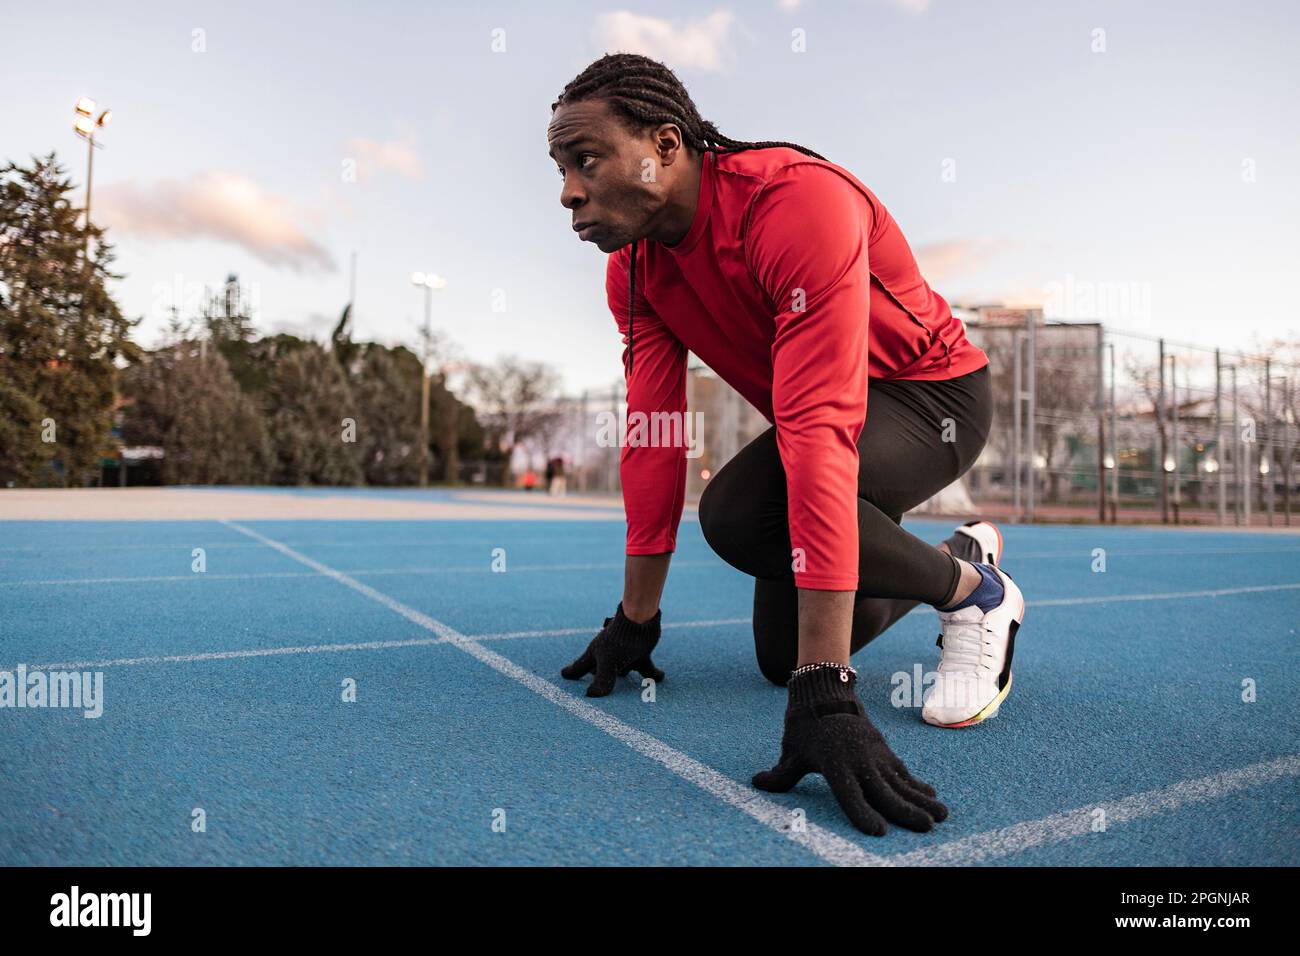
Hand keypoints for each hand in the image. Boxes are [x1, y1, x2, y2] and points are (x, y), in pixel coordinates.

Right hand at [561, 602, 664, 696]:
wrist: (640, 620)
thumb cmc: (620, 640)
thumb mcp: (608, 663)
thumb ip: (602, 681)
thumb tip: (591, 696)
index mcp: (596, 654)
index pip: (580, 666)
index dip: (573, 672)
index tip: (564, 675)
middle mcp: (609, 654)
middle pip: (600, 668)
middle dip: (597, 675)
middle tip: (591, 680)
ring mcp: (625, 653)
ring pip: (623, 668)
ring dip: (624, 674)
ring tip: (625, 680)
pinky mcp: (640, 652)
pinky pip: (646, 667)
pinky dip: (653, 673)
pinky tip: (660, 676)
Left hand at [753, 665, 946, 835]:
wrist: (825, 690)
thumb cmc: (804, 725)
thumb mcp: (790, 750)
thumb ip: (780, 774)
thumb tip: (757, 783)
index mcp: (835, 765)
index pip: (850, 796)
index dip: (862, 815)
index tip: (877, 832)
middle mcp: (859, 761)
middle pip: (885, 792)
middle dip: (905, 812)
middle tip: (925, 828)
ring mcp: (875, 754)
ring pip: (902, 782)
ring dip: (921, 800)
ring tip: (941, 816)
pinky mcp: (883, 750)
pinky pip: (903, 771)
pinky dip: (918, 785)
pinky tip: (931, 797)